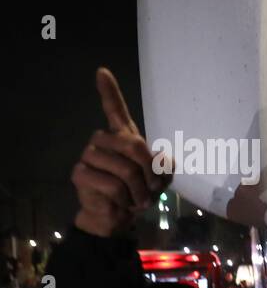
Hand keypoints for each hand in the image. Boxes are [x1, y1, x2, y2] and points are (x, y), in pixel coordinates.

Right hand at [71, 68, 171, 237]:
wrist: (118, 216)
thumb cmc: (138, 193)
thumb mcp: (160, 179)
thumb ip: (164, 165)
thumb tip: (163, 159)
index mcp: (122, 137)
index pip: (115, 110)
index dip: (109, 91)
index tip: (102, 71)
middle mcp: (103, 141)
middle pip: (134, 145)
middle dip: (150, 170)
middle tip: (152, 188)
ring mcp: (89, 156)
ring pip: (125, 169)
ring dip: (139, 190)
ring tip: (137, 199)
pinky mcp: (80, 174)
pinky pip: (113, 185)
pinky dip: (126, 199)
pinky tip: (122, 203)